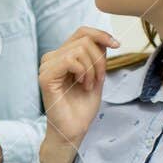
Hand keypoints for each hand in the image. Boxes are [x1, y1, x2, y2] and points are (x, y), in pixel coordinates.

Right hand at [38, 27, 119, 162]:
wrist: (74, 129)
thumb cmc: (82, 106)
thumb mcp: (97, 75)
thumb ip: (98, 56)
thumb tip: (105, 38)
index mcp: (62, 56)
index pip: (81, 32)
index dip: (101, 34)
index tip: (117, 45)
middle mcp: (51, 58)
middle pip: (83, 40)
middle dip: (99, 59)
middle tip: (99, 79)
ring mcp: (46, 67)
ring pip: (79, 49)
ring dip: (92, 69)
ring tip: (89, 85)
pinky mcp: (45, 77)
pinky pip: (70, 60)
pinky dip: (83, 72)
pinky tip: (82, 85)